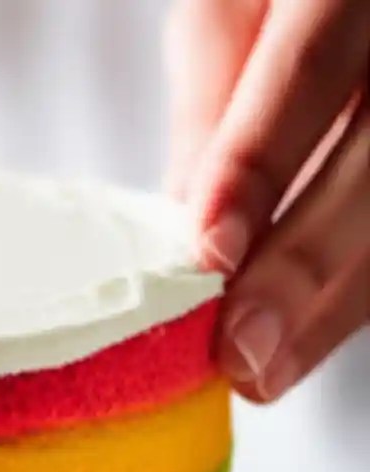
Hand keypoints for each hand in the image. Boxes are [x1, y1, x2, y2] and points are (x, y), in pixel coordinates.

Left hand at [166, 0, 369, 402]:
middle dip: (307, 263)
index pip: (309, 72)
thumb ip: (214, 106)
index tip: (211, 253)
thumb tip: (186, 222)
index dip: (259, 166)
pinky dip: (357, 291)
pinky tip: (309, 335)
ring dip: (337, 304)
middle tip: (242, 351)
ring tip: (266, 370)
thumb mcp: (227, 17)